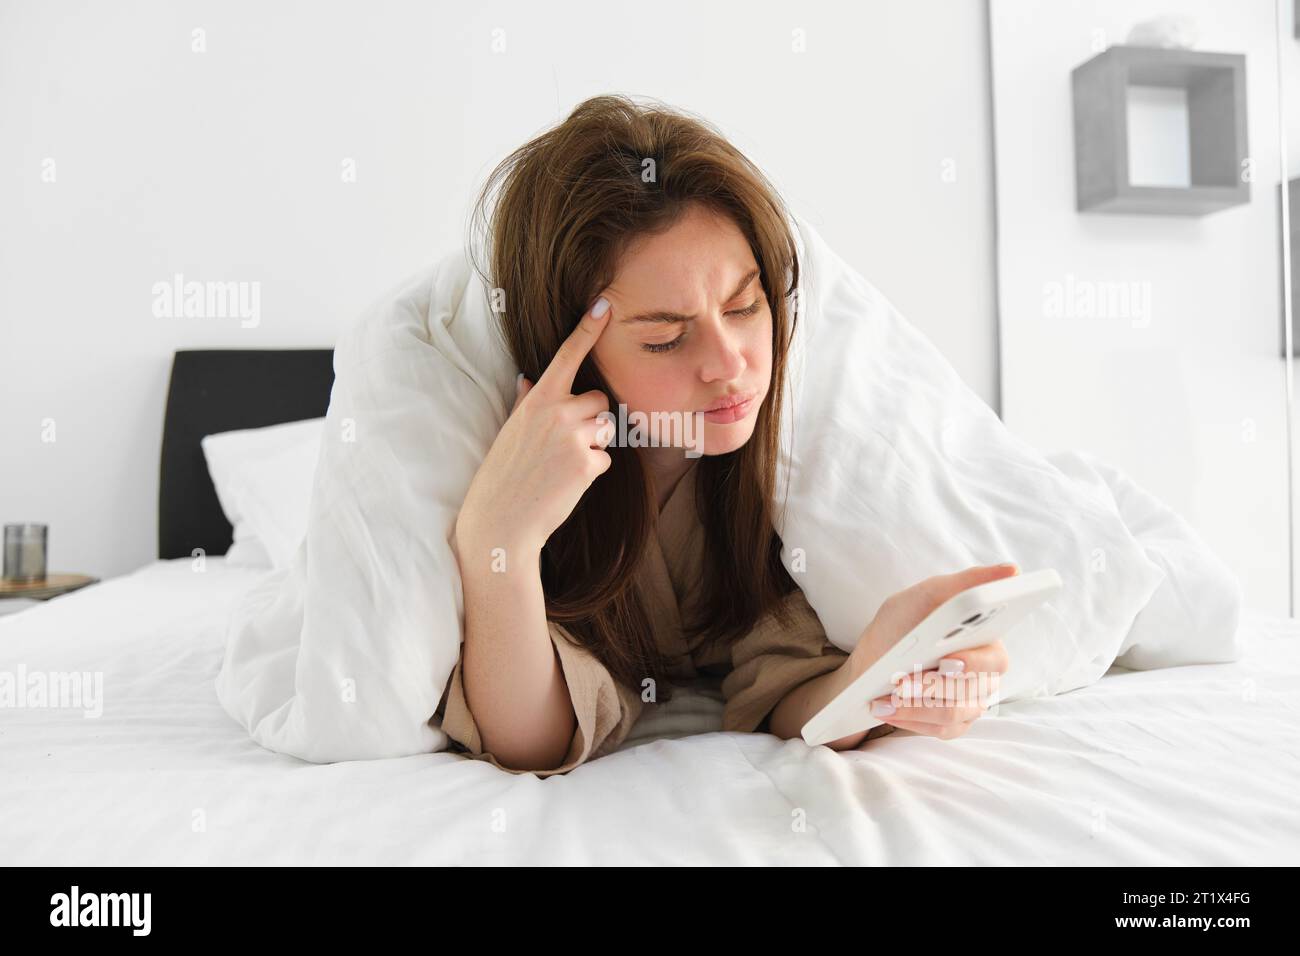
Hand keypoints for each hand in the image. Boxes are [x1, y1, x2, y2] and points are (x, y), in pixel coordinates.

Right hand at [455, 297, 613, 554]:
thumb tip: (527, 380)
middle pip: (600, 400)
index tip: (605, 304)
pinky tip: (567, 483)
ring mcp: (573, 438)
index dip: (588, 329)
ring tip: (563, 466)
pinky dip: (592, 471)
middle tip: (566, 444)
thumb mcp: (510, 432)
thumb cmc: (503, 476)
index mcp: (536, 400)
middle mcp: (556, 413)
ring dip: (594, 445)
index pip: (566, 357)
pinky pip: (605, 458)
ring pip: (606, 429)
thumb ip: (525, 404)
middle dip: (592, 418)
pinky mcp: (588, 464)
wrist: (500, 521)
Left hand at [847, 563, 1016, 740]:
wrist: (870, 665)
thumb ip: (963, 584)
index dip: (974, 662)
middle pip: (973, 689)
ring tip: (887, 694)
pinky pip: (941, 730)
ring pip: (954, 712)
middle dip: (931, 684)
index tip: (946, 659)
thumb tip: (1012, 570)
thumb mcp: (923, 597)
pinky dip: (910, 719)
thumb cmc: (900, 626)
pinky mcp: (955, 724)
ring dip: (914, 703)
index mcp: (984, 641)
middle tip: (901, 680)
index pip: (996, 657)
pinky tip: (888, 708)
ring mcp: (971, 701)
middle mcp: (984, 674)